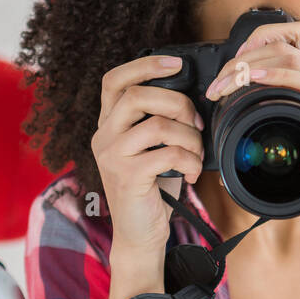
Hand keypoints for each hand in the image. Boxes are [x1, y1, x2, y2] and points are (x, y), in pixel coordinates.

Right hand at [91, 54, 204, 258]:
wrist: (140, 235)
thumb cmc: (152, 190)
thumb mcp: (153, 150)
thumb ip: (161, 123)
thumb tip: (194, 100)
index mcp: (108, 125)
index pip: (115, 81)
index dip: (145, 65)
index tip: (175, 63)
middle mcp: (103, 137)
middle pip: (138, 96)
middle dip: (178, 104)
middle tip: (196, 124)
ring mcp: (112, 156)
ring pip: (158, 124)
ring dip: (189, 137)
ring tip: (195, 154)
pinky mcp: (126, 177)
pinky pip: (167, 154)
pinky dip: (188, 160)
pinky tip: (190, 172)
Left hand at [204, 20, 299, 223]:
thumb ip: (298, 145)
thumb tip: (266, 155)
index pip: (293, 42)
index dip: (258, 46)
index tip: (230, 73)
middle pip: (289, 34)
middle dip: (246, 50)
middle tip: (219, 80)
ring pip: (291, 51)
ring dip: (250, 64)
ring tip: (225, 84)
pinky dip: (275, 74)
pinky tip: (253, 79)